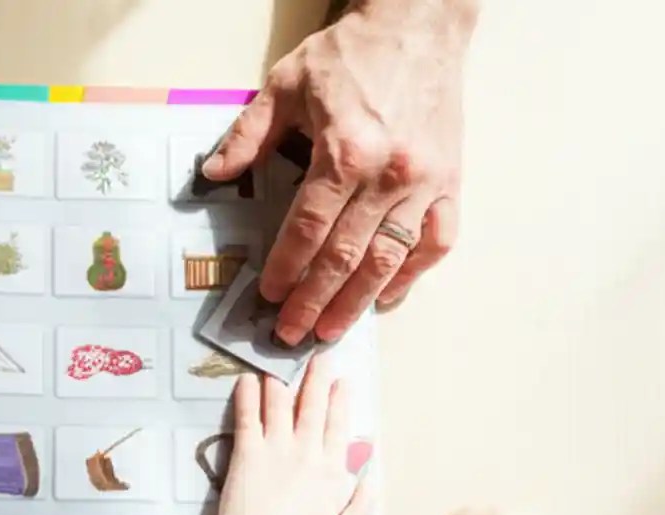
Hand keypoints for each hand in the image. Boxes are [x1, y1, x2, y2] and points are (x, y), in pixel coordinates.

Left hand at [202, 0, 476, 344]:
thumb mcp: (285, 85)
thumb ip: (248, 135)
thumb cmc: (352, 54)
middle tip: (292, 333)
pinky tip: (387, 296)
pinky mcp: (450, 182)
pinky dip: (411, 274)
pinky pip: (435, 242)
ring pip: (388, 259)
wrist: (419, 24)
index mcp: (344, 153)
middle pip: (345, 257)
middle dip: (314, 302)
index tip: (269, 296)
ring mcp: (424, 183)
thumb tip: (214, 175)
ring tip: (332, 330)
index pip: (307, 229)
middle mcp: (387, 176)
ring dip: (358, 302)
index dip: (286, 269)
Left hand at [214, 357, 370, 514]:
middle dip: (317, 378)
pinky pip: (248, 415)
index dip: (341, 400)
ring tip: (279, 364)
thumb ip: (363, 501)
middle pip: (313, 406)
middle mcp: (306, 451)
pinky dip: (247, 394)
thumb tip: (370, 472)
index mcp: (331, 470)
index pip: (339, 425)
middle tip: (318, 356)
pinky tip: (246, 379)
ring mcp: (275, 448)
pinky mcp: (246, 451)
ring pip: (280, 403)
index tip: (343, 380)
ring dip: (281, 381)